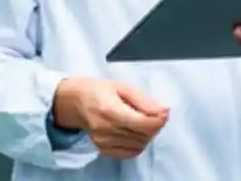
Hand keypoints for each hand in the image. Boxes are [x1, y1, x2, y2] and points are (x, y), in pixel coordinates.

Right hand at [53, 78, 169, 159]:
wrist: (75, 102)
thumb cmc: (98, 91)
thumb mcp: (122, 87)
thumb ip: (144, 101)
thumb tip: (163, 110)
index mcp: (111, 111)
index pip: (143, 124)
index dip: (159, 120)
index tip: (164, 112)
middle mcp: (106, 130)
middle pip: (143, 135)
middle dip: (155, 126)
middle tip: (155, 114)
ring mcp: (104, 142)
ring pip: (139, 145)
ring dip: (148, 135)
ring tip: (144, 122)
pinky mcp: (103, 149)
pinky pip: (130, 153)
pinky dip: (138, 144)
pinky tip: (136, 133)